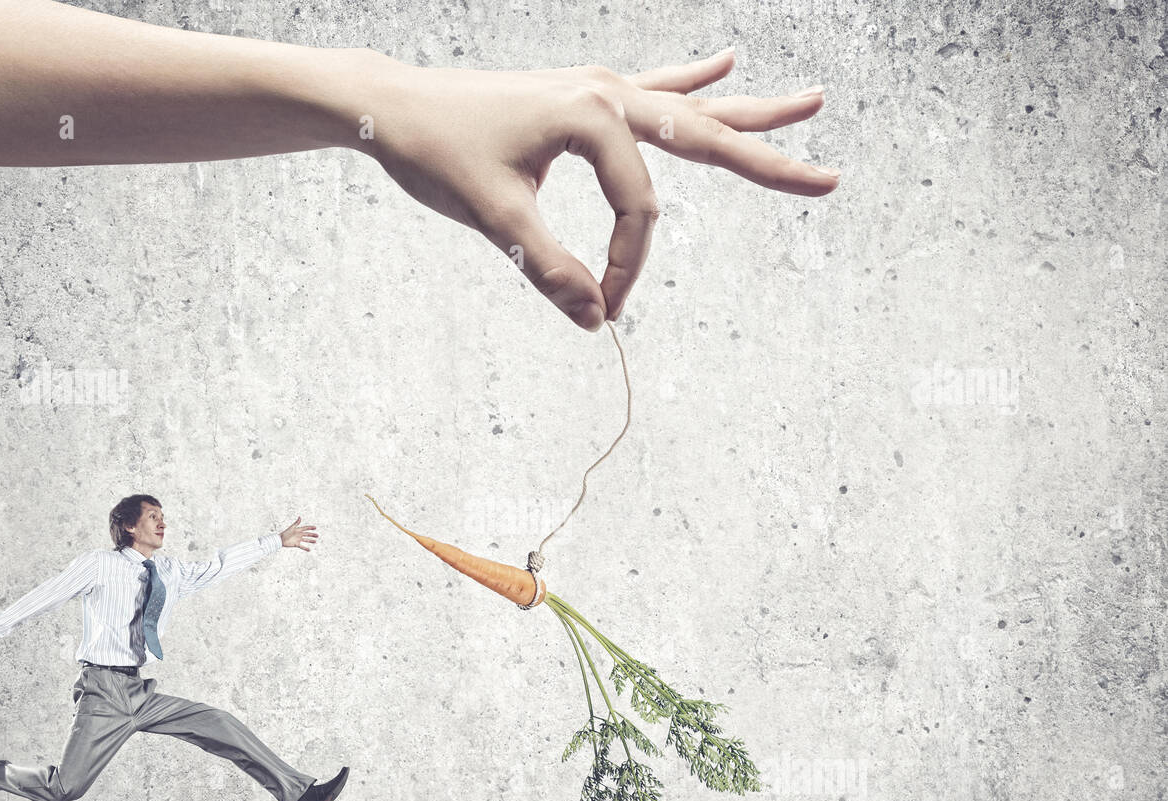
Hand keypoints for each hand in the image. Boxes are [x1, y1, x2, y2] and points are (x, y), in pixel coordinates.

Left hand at [279, 518, 318, 549]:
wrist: (280, 539)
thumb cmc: (285, 533)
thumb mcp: (292, 527)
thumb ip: (296, 523)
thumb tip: (300, 517)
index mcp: (298, 530)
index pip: (305, 528)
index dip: (310, 528)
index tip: (315, 527)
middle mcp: (299, 535)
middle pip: (307, 534)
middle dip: (312, 535)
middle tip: (317, 535)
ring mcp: (298, 540)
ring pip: (306, 540)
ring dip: (310, 541)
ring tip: (315, 541)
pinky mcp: (296, 544)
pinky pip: (302, 546)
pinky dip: (305, 548)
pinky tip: (309, 550)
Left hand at [363, 50, 838, 328]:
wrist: (391, 106)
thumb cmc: (436, 153)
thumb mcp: (493, 220)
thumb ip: (549, 271)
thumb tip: (594, 319)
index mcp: (591, 116)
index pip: (640, 209)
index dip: (628, 266)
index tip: (601, 306)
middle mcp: (605, 91)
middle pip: (703, 136)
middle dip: (766, 163)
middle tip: (828, 180)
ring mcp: (597, 87)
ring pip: (689, 107)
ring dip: (747, 113)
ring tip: (810, 104)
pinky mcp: (581, 94)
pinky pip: (651, 87)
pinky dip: (689, 79)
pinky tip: (725, 61)